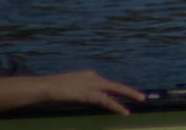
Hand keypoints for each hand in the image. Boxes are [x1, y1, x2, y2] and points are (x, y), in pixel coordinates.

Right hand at [0, 70, 145, 115]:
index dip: (118, 92)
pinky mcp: (87, 94)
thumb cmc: (53, 90)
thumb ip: (82, 93)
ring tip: (140, 99)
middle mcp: (93, 77)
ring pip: (115, 90)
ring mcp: (91, 84)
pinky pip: (106, 101)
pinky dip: (116, 106)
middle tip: (143, 96)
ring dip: (129, 95)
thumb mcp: (71, 89)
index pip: (107, 84)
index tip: (127, 95)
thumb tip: (87, 99)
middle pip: (115, 85)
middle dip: (129, 91)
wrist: (43, 87)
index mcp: (89, 75)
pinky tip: (124, 111)